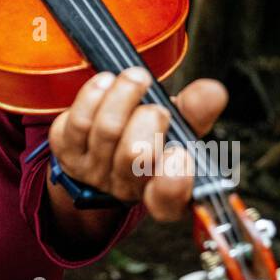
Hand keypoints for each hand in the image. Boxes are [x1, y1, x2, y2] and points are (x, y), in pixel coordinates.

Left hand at [49, 66, 227, 221]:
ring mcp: (92, 169)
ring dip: (123, 97)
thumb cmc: (149, 135)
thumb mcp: (179, 127)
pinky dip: (94, 95)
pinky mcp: (66, 150)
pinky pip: (78, 121)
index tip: (179, 154)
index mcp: (161, 189)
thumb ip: (196, 113)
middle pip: (134, 156)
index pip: (166, 201)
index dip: (172, 183)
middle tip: (156, 107)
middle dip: (148, 121)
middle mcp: (125, 186)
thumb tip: (213, 91)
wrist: (103, 146)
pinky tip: (107, 81)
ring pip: (106, 130)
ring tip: (135, 78)